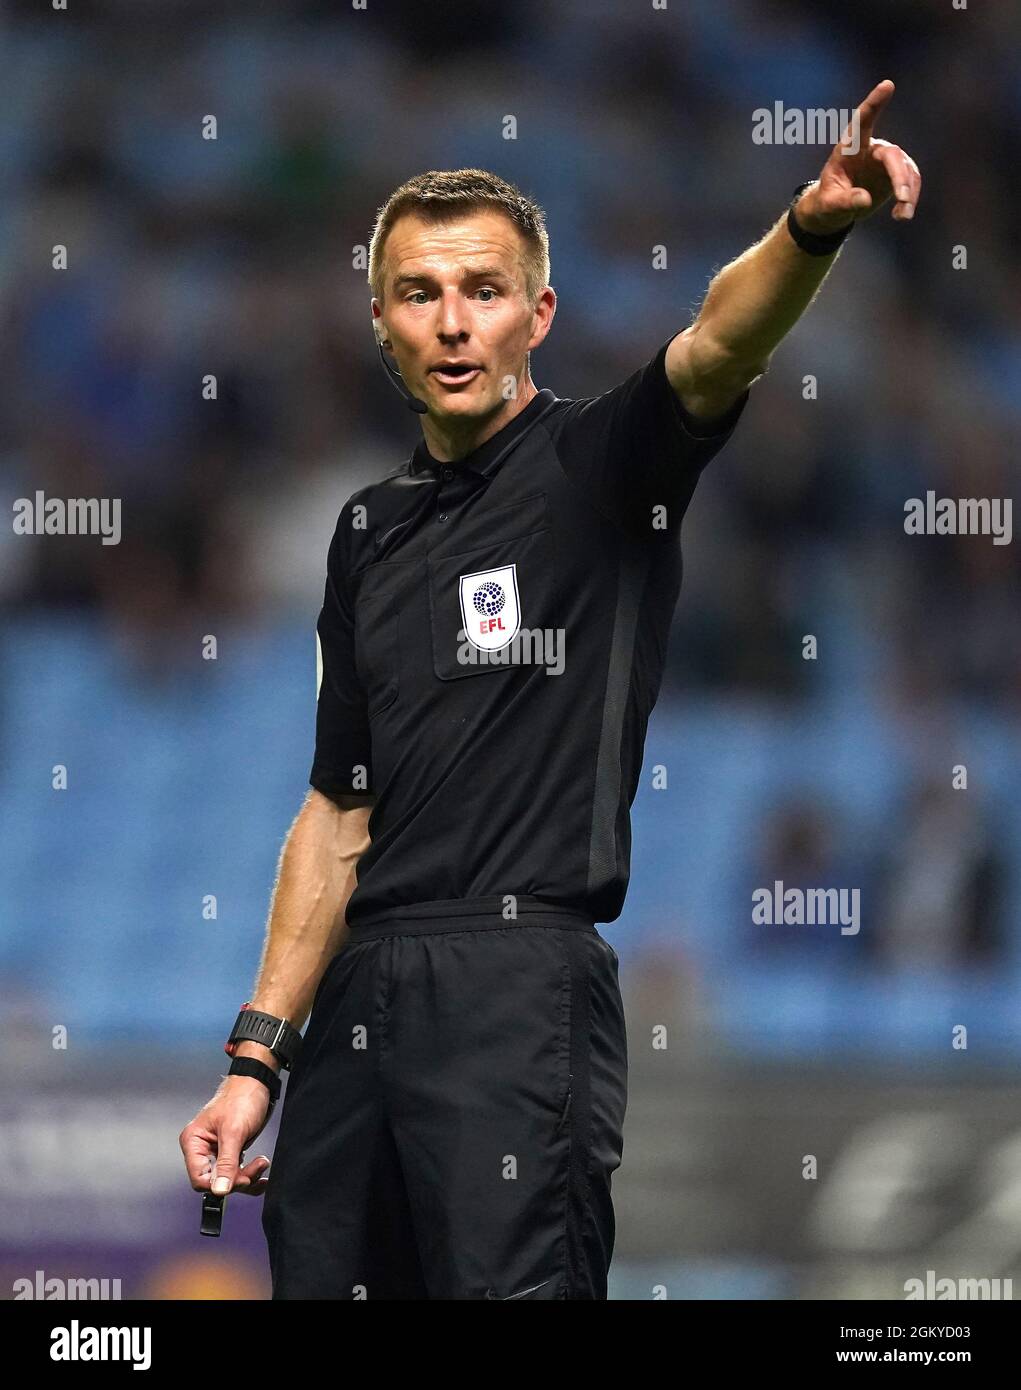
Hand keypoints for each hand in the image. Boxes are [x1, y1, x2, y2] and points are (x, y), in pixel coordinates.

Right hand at [179, 1076, 272, 1197]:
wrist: (258, 1083)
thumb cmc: (242, 1097)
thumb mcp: (234, 1132)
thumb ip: (226, 1163)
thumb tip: (219, 1190)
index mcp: (193, 1141)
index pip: (199, 1178)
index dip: (219, 1184)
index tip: (240, 1178)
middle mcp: (201, 1148)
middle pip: (215, 1181)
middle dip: (238, 1178)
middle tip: (257, 1167)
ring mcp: (216, 1151)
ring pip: (228, 1180)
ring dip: (248, 1177)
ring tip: (263, 1163)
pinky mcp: (230, 1152)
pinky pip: (237, 1172)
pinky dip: (250, 1174)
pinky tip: (261, 1169)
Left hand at [795, 79, 920, 233]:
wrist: (835, 211)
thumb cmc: (826, 203)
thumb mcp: (829, 205)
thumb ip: (844, 201)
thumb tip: (865, 199)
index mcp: (850, 148)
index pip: (862, 122)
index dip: (874, 103)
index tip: (887, 85)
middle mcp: (871, 149)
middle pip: (892, 156)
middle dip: (899, 176)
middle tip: (902, 199)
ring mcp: (886, 161)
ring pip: (906, 170)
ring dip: (908, 192)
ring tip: (902, 216)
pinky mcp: (896, 174)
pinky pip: (911, 182)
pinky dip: (910, 199)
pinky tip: (902, 216)